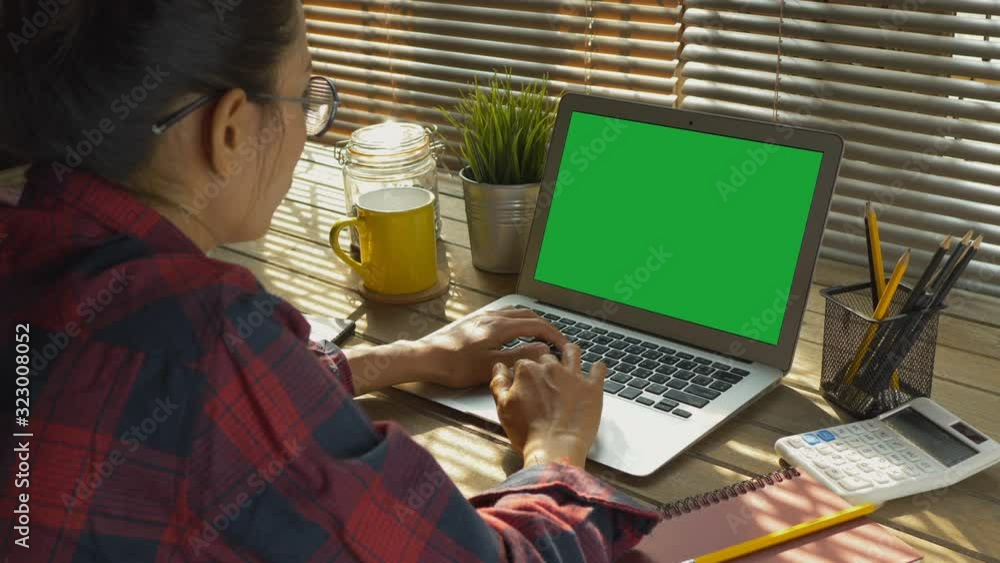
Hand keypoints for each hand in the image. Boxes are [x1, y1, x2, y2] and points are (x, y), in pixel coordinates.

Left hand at [417, 307, 568, 388]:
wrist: (426, 358)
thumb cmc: (455, 365)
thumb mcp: (492, 365)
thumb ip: (520, 356)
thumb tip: (544, 349)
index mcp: (500, 326)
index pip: (536, 325)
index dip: (554, 335)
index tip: (564, 346)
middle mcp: (494, 317)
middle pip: (528, 315)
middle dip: (546, 327)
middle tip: (556, 341)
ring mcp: (484, 317)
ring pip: (516, 313)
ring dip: (532, 322)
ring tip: (541, 336)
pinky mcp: (475, 321)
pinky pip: (504, 315)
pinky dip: (518, 321)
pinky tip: (515, 332)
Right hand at [490, 344, 606, 467]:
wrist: (554, 449)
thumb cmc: (528, 432)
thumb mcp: (503, 407)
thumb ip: (499, 383)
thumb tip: (499, 367)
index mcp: (527, 370)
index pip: (523, 362)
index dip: (523, 373)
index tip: (525, 382)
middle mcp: (550, 367)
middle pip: (547, 357)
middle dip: (546, 364)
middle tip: (546, 377)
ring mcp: (573, 375)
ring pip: (573, 352)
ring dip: (570, 353)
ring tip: (570, 357)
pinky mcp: (592, 387)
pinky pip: (599, 369)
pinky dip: (598, 368)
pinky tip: (596, 370)